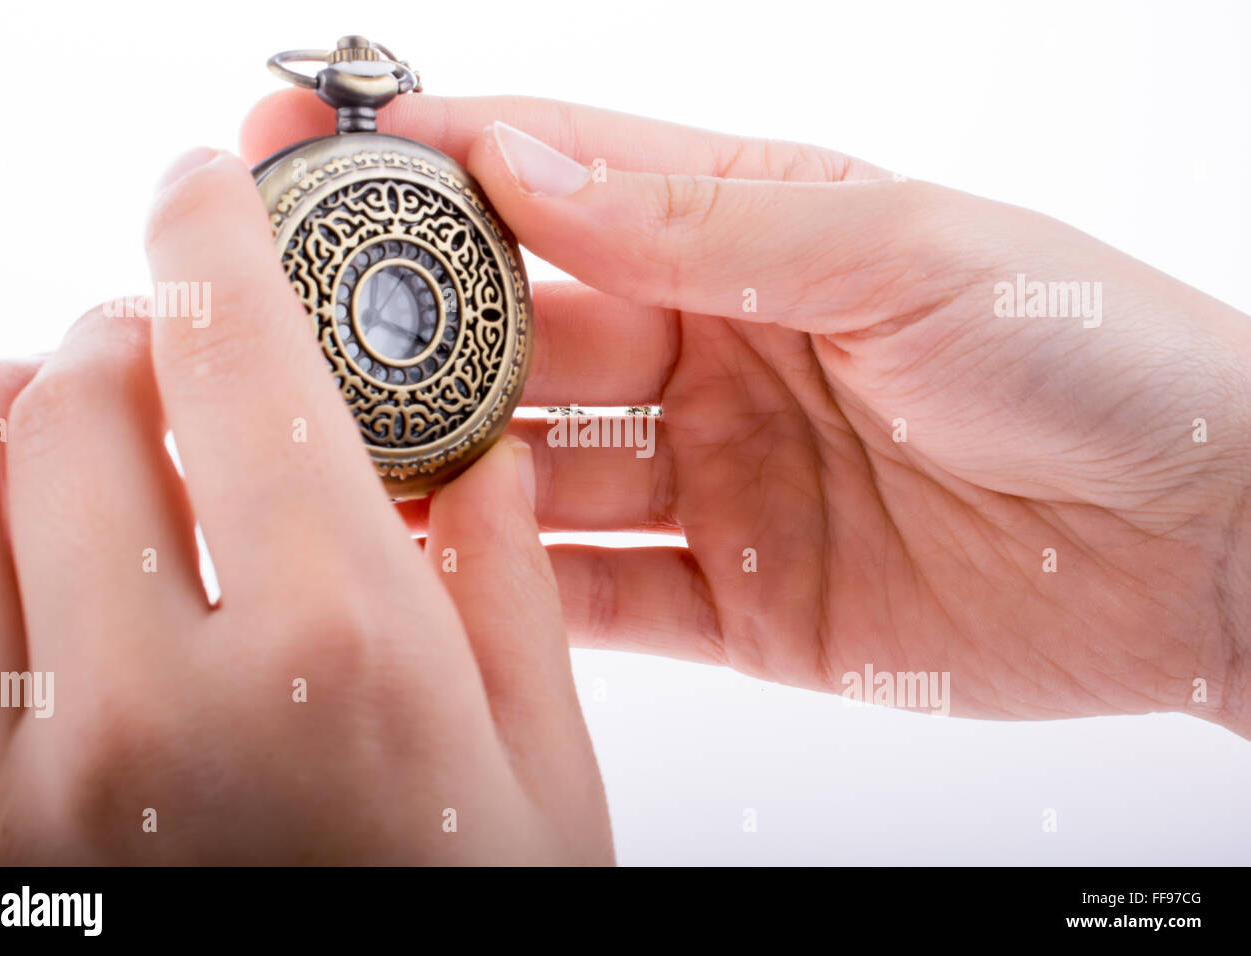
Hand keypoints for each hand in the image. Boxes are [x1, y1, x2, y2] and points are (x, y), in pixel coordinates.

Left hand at [0, 150, 611, 863]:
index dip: (213, 233)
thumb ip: (495, 577)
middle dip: (129, 332)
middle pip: (72, 393)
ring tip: (91, 430)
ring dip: (19, 411)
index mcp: (334, 663)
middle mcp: (148, 708)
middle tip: (182, 348)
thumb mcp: (538, 771)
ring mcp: (15, 781)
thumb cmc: (469, 932)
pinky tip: (28, 544)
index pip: (239, 356)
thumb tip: (459, 438)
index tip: (204, 185)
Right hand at [243, 92, 1250, 736]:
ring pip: (540, 470)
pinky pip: (602, 597)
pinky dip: (520, 589)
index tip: (307, 138)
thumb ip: (709, 222)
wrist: (1203, 542)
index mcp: (754, 235)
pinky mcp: (737, 599)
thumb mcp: (906, 254)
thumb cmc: (1092, 359)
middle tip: (287, 321)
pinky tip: (441, 575)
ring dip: (443, 466)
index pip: (560, 181)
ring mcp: (716, 478)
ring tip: (335, 458)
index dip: (432, 159)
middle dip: (406, 325)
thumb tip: (522, 161)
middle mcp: (715, 350)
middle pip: (523, 332)